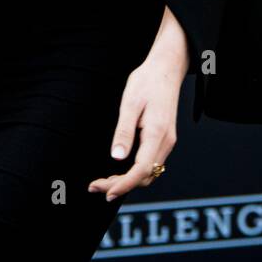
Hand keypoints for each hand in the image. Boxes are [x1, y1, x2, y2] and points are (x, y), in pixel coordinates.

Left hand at [87, 52, 182, 202]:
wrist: (166, 68)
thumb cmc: (147, 81)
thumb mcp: (130, 103)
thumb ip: (124, 131)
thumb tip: (116, 157)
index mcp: (157, 133)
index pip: (141, 170)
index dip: (124, 185)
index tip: (105, 192)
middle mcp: (166, 142)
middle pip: (144, 176)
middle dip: (121, 185)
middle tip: (94, 186)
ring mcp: (167, 141)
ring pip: (149, 172)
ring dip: (128, 180)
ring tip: (103, 181)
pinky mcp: (164, 139)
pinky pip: (151, 163)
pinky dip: (135, 172)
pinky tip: (120, 170)